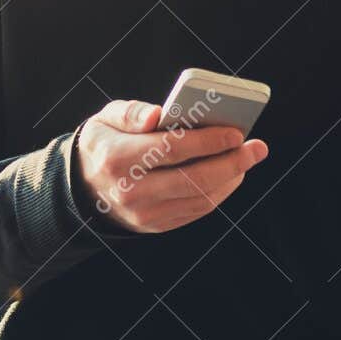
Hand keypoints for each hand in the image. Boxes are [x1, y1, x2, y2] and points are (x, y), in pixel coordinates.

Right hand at [74, 99, 268, 234]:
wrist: (83, 187)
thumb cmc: (104, 144)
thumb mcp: (105, 119)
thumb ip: (131, 113)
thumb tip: (157, 113)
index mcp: (116, 158)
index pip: (170, 149)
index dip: (207, 141)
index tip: (235, 132)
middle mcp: (130, 191)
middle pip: (193, 179)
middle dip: (231, 163)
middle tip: (257, 148)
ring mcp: (144, 214)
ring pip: (199, 199)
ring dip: (231, 179)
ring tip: (248, 158)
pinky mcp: (156, 226)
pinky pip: (196, 211)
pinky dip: (219, 193)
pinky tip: (232, 175)